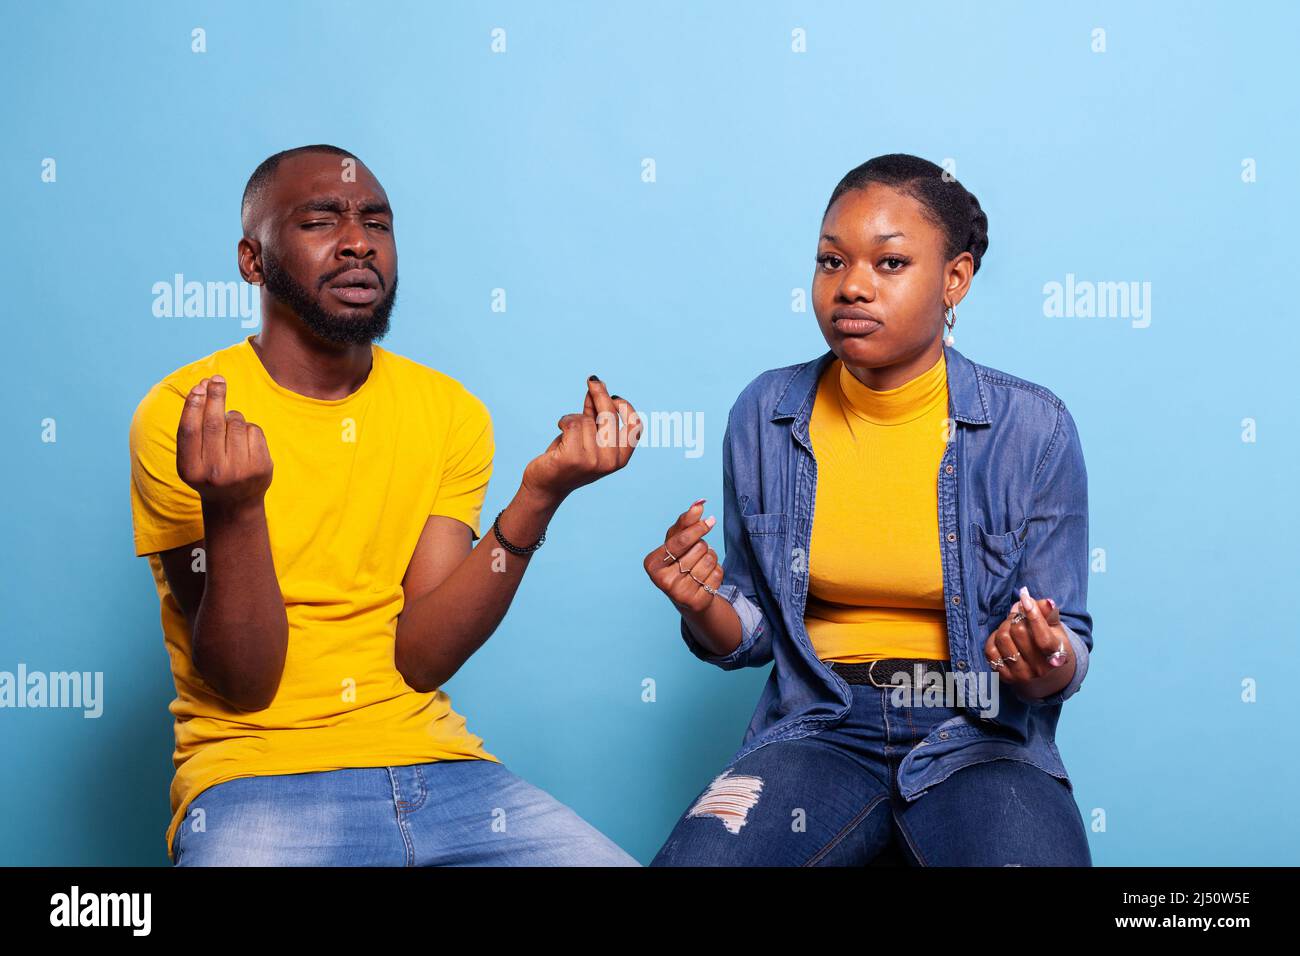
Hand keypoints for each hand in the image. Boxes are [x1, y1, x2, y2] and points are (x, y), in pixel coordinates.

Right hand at [176, 374, 272, 512]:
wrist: (234, 502)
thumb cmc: (209, 470)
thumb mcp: (193, 457)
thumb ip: (194, 427)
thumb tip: (203, 387)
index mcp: (190, 470)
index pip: (189, 431)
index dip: (193, 406)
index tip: (198, 386)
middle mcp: (214, 472)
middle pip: (214, 424)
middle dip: (215, 396)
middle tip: (217, 379)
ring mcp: (240, 471)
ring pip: (236, 424)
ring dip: (233, 417)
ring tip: (230, 428)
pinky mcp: (261, 468)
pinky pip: (254, 431)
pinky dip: (248, 428)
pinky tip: (244, 441)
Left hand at [521, 376, 640, 505]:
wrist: (547, 485)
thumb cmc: (568, 457)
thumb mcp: (589, 436)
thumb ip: (596, 414)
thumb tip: (598, 385)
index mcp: (621, 459)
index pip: (635, 426)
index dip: (626, 407)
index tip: (613, 396)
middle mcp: (610, 461)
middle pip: (610, 415)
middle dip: (600, 393)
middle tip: (592, 380)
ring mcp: (593, 461)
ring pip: (586, 419)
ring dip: (574, 418)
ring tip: (567, 430)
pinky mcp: (573, 457)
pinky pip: (572, 423)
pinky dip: (564, 420)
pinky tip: (560, 428)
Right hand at [643, 500, 720, 612]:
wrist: (686, 593)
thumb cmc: (678, 560)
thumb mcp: (677, 540)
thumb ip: (686, 521)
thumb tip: (699, 503)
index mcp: (652, 563)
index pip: (679, 541)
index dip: (697, 528)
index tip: (710, 520)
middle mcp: (663, 581)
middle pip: (697, 549)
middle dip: (702, 545)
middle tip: (695, 553)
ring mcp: (679, 594)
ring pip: (709, 560)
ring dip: (711, 557)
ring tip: (701, 563)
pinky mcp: (697, 602)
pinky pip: (717, 574)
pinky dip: (716, 570)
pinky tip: (706, 576)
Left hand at [983, 585, 1072, 692]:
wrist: (1043, 671)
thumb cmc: (1049, 642)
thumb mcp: (1054, 627)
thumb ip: (1049, 613)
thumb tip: (1045, 602)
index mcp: (1058, 656)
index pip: (1043, 638)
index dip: (1034, 616)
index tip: (1025, 599)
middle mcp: (1040, 669)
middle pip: (1019, 632)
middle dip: (1016, 617)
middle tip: (1018, 615)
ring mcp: (1022, 675)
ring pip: (1002, 638)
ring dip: (1004, 626)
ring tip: (1011, 626)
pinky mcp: (1005, 677)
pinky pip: (990, 650)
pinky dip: (993, 639)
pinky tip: (1002, 638)